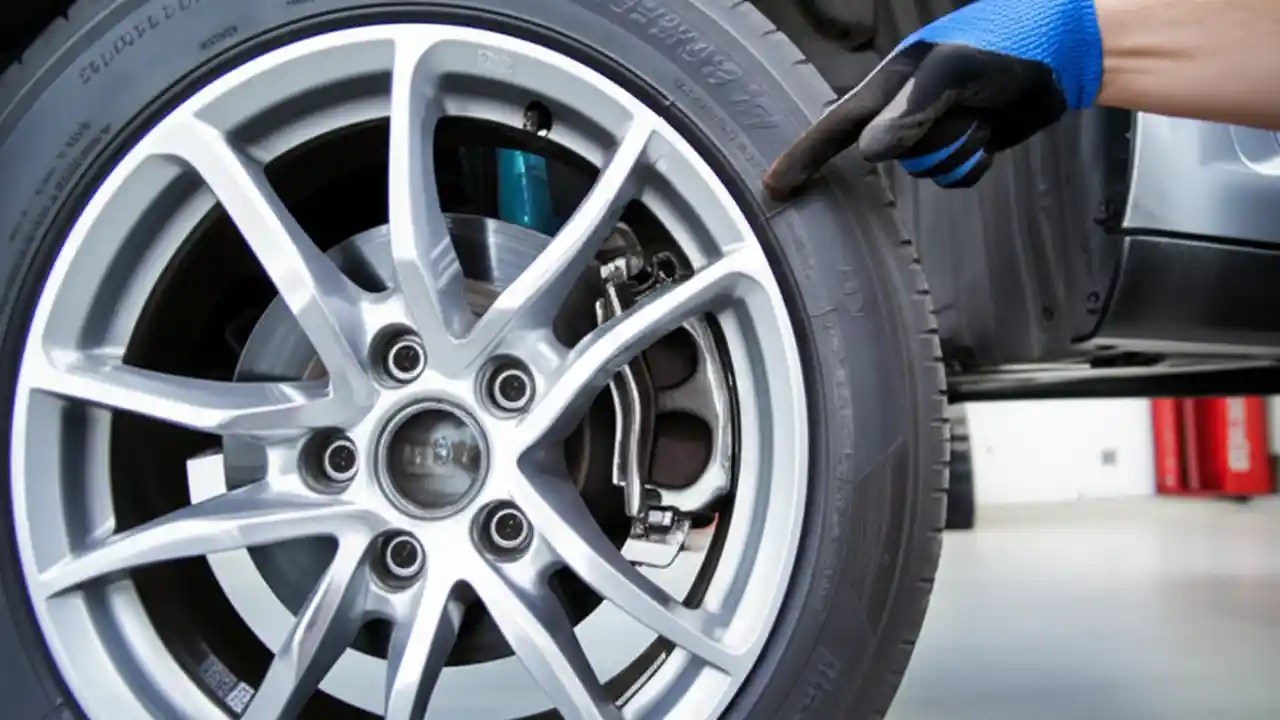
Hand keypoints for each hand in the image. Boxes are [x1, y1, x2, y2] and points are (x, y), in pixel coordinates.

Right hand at [764, 0, 1103, 198]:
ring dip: (959, 146)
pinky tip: (990, 132)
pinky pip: (954, 178)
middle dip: (930, 140)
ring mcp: (934, 129)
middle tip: (963, 106)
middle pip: (891, 157)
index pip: (834, 127)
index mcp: (890, 84)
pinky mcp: (962, 145)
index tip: (775, 186)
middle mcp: (905, 109)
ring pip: (926, 170)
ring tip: (982, 111)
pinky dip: (974, 161)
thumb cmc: (1007, 40)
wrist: (1065, 50)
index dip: (803, 157)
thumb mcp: (953, 70)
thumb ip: (909, 110)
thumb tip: (871, 151)